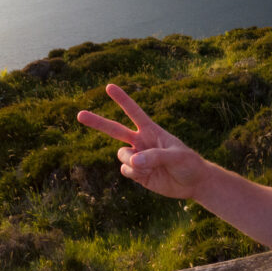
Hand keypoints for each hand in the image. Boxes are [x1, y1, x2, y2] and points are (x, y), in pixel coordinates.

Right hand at [77, 83, 205, 199]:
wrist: (192, 183)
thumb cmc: (188, 163)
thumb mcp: (176, 156)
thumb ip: (154, 156)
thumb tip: (132, 159)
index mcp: (152, 130)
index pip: (134, 112)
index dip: (122, 99)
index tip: (109, 86)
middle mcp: (141, 141)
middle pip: (114, 130)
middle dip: (97, 122)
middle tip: (79, 114)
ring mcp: (137, 157)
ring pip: (121, 155)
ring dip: (132, 161)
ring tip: (150, 167)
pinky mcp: (137, 173)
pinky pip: (125, 170)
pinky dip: (134, 173)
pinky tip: (148, 175)